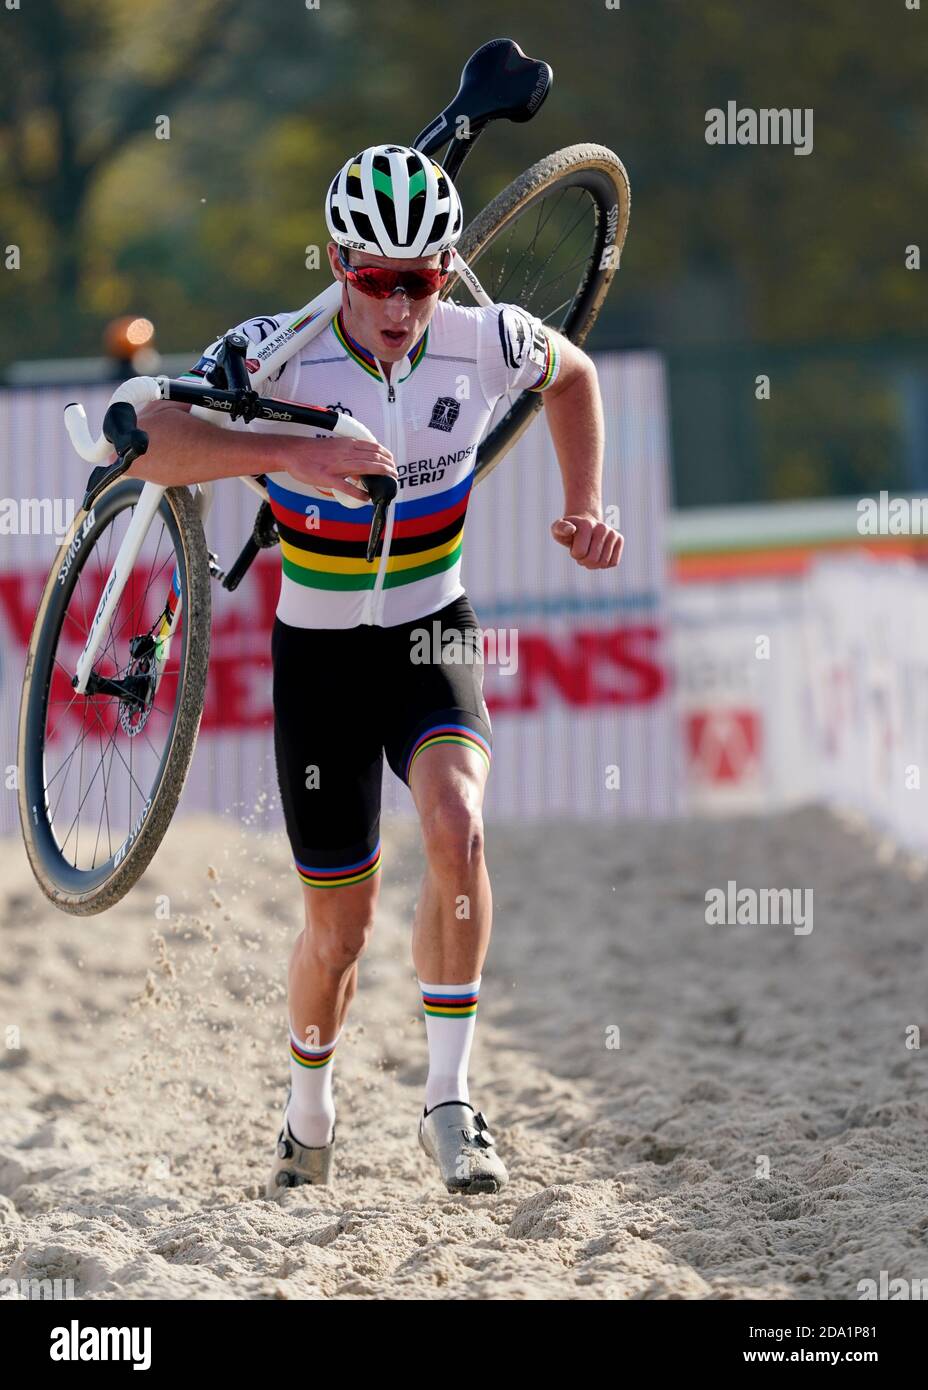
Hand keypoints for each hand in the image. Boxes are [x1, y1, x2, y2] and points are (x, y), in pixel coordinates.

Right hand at [283, 436, 397, 503]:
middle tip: (395, 474)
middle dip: (388, 466)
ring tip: (389, 481)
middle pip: (373, 457)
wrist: (292, 452)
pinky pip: (346, 487)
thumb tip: (362, 470)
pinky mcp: (328, 478)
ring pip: (365, 468)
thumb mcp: (334, 448)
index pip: (373, 447)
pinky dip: (358, 493)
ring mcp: (337, 465)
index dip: (387, 455)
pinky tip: (366, 498)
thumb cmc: (312, 451)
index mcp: (347, 444)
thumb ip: (349, 456)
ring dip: (380, 474)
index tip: (392, 462)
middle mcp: (344, 452)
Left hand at [550, 512, 623, 568]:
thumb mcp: (557, 529)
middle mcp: (602, 528)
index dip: (574, 554)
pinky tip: (599, 555)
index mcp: (587, 525)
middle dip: (584, 561)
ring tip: (589, 553)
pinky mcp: (620, 540)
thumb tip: (570, 529)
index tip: (573, 546)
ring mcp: (612, 533)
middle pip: (593, 560)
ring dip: (593, 564)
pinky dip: (604, 564)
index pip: (580, 553)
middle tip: (581, 553)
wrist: (584, 524)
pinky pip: (613, 563)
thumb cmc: (568, 530)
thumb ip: (559, 528)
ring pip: (604, 563)